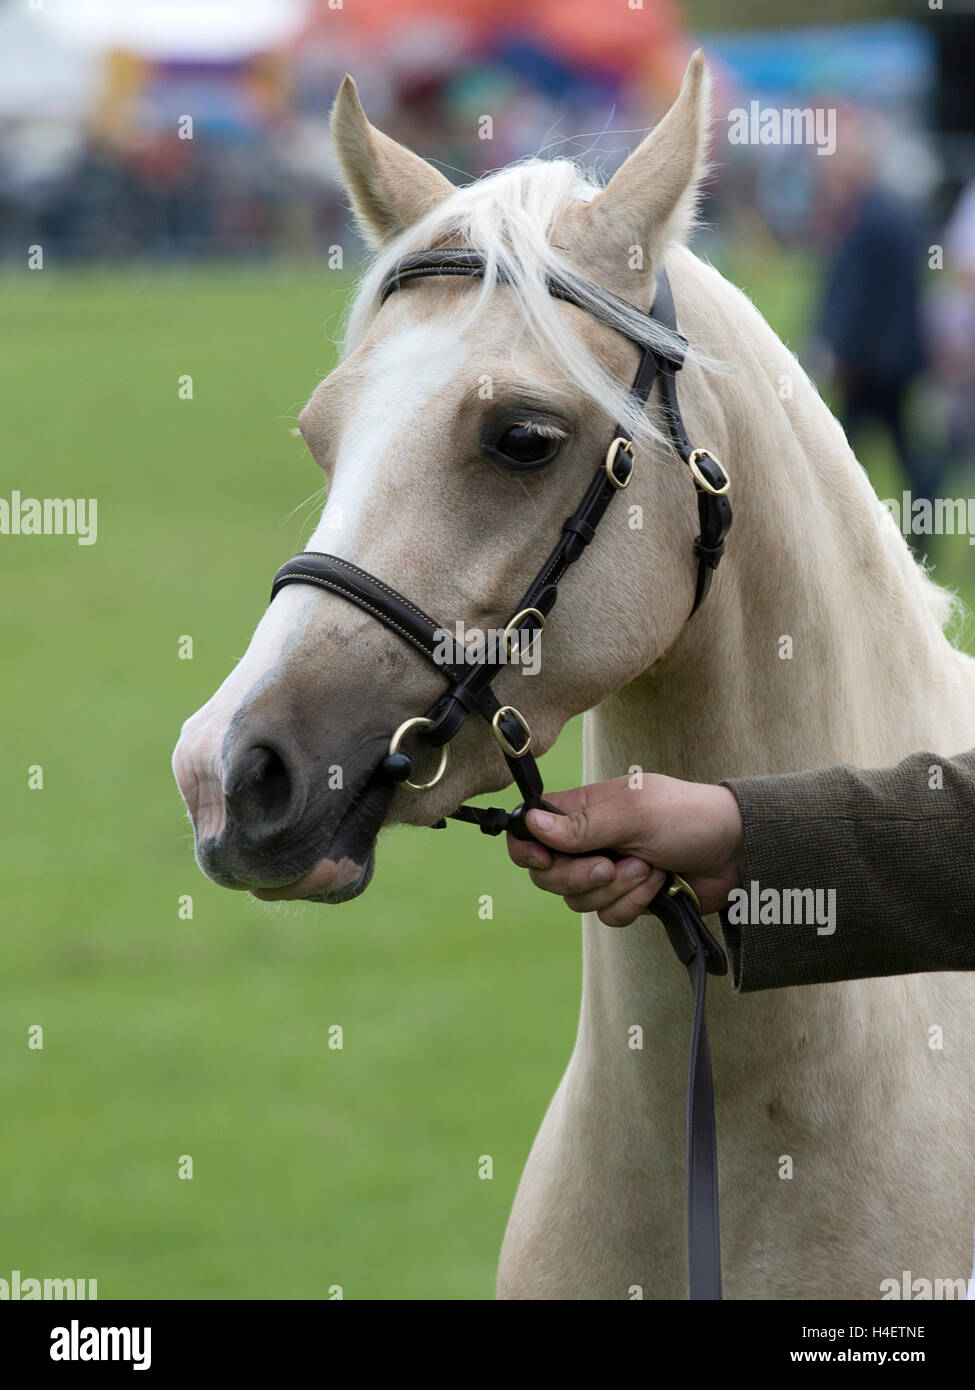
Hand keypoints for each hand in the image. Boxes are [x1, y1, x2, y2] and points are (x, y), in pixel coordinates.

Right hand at [505, 774, 743, 926]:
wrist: (736, 851)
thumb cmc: (686, 817)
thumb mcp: (632, 814)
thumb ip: (580, 825)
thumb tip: (530, 822)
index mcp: (582, 810)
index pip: (531, 830)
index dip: (529, 850)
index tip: (546, 860)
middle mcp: (588, 841)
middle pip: (548, 875)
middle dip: (580, 877)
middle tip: (612, 865)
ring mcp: (608, 872)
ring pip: (578, 901)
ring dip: (616, 889)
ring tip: (648, 868)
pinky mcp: (628, 898)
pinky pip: (607, 916)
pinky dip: (633, 904)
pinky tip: (659, 885)